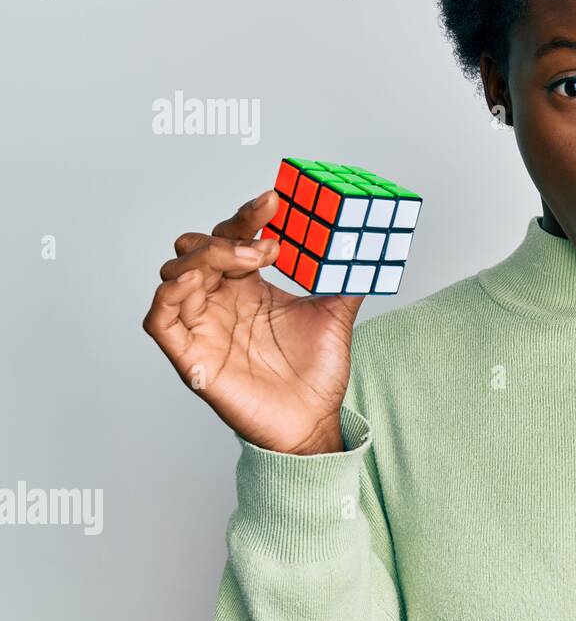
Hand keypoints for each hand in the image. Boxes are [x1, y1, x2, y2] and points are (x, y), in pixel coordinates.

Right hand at [142, 189, 364, 454]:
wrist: (313, 421)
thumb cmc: (317, 372)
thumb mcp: (338, 314)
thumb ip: (348, 278)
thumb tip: (371, 244)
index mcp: (249, 286)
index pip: (236, 236)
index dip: (249, 215)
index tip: (274, 200)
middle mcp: (220, 300)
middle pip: (200, 248)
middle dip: (228, 237)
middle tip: (268, 245)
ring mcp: (202, 326)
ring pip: (175, 274)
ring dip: (204, 257)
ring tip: (247, 263)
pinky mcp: (189, 356)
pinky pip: (159, 319)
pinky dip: (169, 295)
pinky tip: (197, 281)